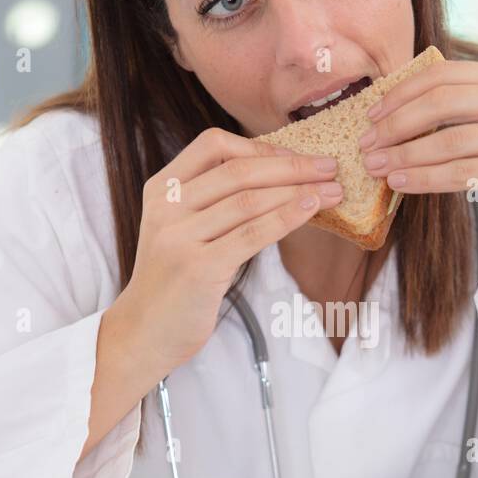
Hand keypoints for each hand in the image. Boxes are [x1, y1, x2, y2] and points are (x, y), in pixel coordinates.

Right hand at [115, 128, 342, 379]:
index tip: (296, 155)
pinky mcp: (198, 268)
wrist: (144, 332)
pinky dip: (287, 217)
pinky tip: (311, 209)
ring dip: (298, 191)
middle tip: (329, 167)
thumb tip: (278, 177)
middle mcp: (167, 206)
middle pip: (239, 171)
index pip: (213, 145)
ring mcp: (180, 237)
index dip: (260, 146)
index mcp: (162, 188)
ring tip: (333, 191)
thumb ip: (212, 201)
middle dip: (291, 166)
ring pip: (249, 201)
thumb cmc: (174, 281)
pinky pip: (252, 234)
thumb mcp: (181, 229)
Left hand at [359, 59, 477, 289]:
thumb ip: (474, 108)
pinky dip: (426, 178)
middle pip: (440, 101)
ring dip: (404, 155)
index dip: (401, 92)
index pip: (443, 75)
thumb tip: (405, 112)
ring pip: (447, 140)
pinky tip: (402, 183)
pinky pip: (463, 172)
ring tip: (376, 168)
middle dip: (394, 123)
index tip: (371, 112)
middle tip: (366, 144)